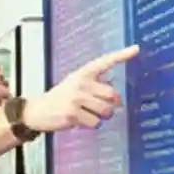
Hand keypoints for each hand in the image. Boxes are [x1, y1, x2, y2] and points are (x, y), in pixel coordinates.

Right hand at [23, 44, 138, 131]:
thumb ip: (95, 86)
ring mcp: (76, 98)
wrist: (36, 111)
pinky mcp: (72, 114)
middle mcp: (80, 83)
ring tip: (88, 114)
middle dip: (112, 105)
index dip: (121, 55)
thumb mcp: (75, 85)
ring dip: (102, 117)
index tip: (136, 49)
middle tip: (102, 108)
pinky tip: (79, 120)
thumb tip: (117, 98)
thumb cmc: (60, 99)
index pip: (105, 62)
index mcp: (82, 74)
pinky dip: (91, 124)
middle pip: (112, 95)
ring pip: (106, 111)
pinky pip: (95, 123)